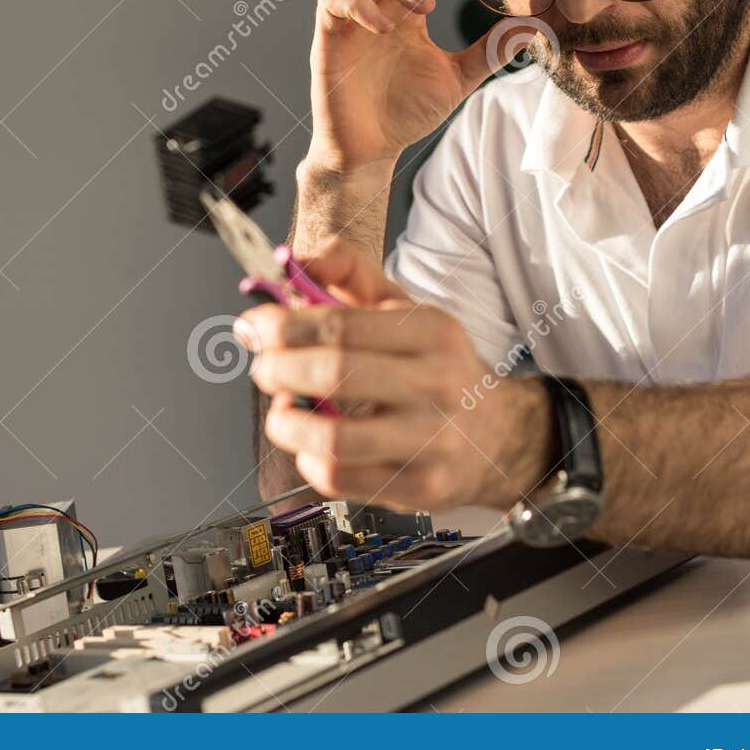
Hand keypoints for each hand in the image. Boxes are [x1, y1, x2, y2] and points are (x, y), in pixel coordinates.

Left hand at [236, 238, 553, 510]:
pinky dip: (307, 461)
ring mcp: (431, 441)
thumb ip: (348, 272)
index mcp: (432, 331)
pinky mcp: (418, 487)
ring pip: (333, 439)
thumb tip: (295, 261)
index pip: (341, 325)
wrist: (494, 435)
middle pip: (333, 374)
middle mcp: (437, 384)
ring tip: (283, 410)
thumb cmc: (434, 366)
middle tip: (263, 367)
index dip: (282, 326)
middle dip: (277, 369)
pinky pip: (340, 479)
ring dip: (286, 424)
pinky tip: (311, 445)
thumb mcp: (403, 308)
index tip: (254, 327)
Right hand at [306, 0, 495, 173]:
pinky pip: (333, 1)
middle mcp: (380, 9)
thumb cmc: (408, 113)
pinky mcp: (329, 39)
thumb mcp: (458, 79)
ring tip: (427, 6)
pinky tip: (387, 27)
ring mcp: (353, 22)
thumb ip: (490, 52)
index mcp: (408, 14)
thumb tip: (533, 27)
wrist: (372, 150)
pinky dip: (358, 5)